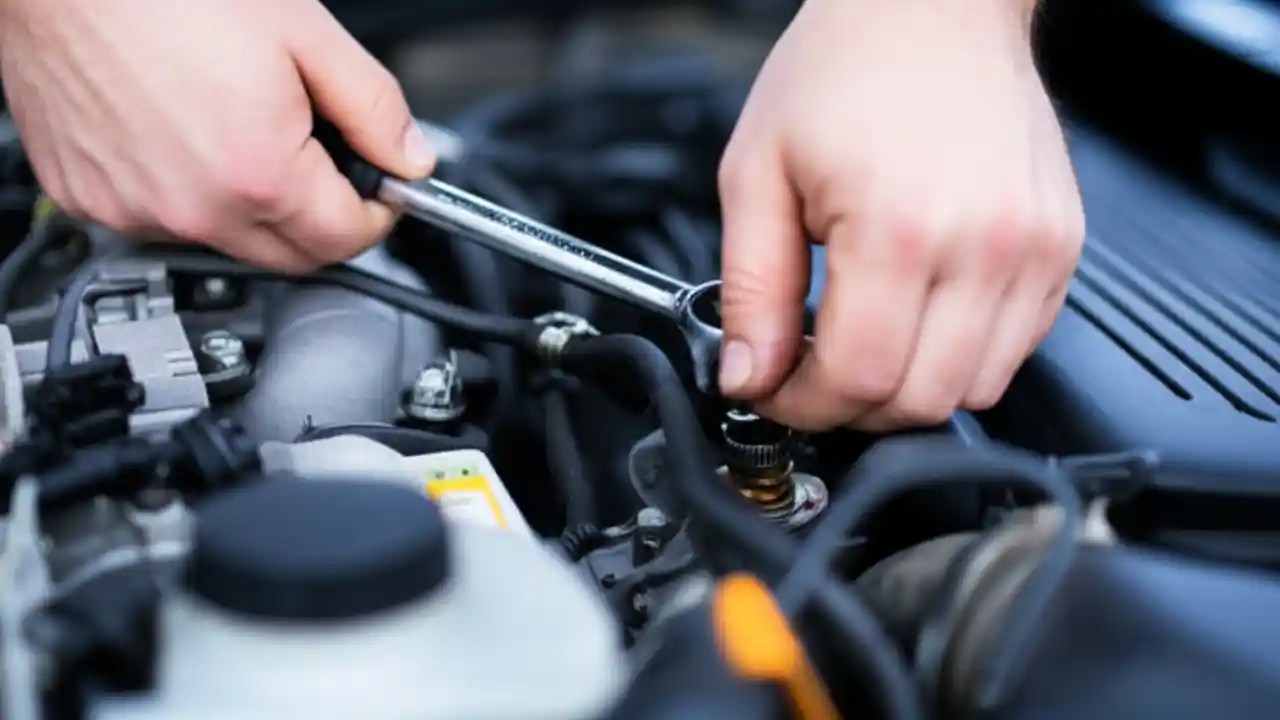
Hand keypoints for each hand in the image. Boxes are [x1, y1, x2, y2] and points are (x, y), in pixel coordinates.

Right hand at [0, 0, 433, 271]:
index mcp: (258, 175)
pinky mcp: (89, 200)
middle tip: (325, 165)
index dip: (377, 212)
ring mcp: (134, 210)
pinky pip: (161, 221)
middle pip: (292, 257)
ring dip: (255, 210)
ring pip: (228, 244)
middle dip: (324, 221)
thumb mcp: (305, 35)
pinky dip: (188, 195)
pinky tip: (185, 138)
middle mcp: (193, 209)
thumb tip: (411, 158)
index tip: (378, 189)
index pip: (348, 241)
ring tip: (244, 132)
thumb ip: (374, 107)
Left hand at [716, 0, 1084, 430]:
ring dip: (910, 389)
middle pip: (920, 402)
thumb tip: (749, 376)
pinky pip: (1018, 349)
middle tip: (812, 372)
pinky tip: (920, 314)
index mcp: (899, 227)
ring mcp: (1034, 250)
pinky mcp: (1062, 248)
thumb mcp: (757, 175)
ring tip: (865, 340)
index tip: (775, 391)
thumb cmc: (845, 69)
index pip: (856, 380)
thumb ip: (751, 291)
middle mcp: (983, 244)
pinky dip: (962, 357)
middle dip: (852, 408)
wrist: (933, 9)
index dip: (803, 406)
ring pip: (976, 389)